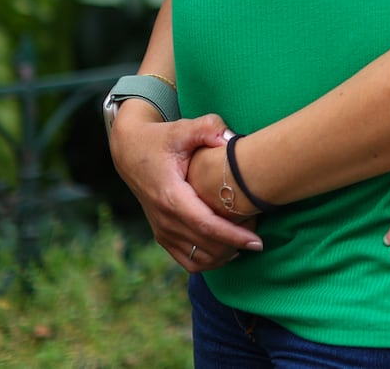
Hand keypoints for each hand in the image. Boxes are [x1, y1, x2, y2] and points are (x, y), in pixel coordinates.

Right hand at [109, 108, 261, 272]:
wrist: (129, 153)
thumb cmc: (160, 140)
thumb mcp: (181, 129)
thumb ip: (206, 128)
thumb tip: (229, 138)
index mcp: (171, 196)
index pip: (206, 225)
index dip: (233, 235)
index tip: (257, 241)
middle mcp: (165, 219)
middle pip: (205, 246)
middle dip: (235, 246)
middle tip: (259, 238)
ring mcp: (162, 230)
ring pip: (196, 259)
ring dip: (223, 255)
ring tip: (246, 243)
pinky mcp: (162, 235)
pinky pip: (186, 260)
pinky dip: (208, 261)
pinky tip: (228, 251)